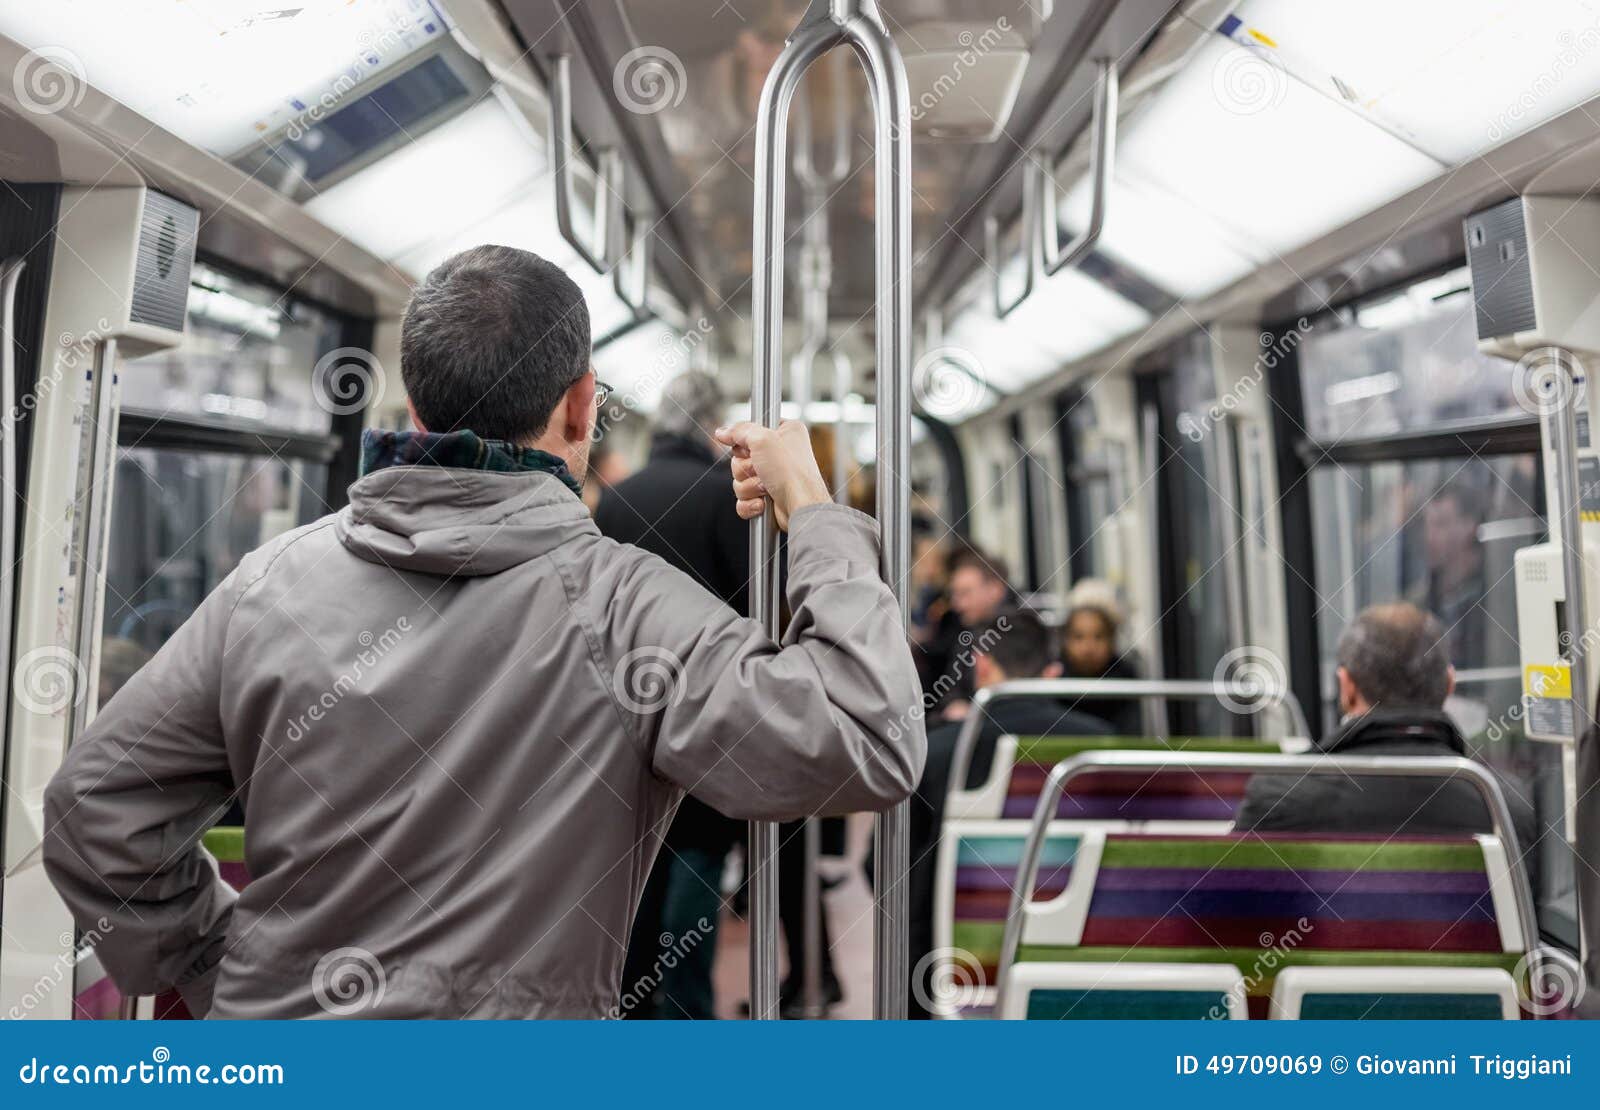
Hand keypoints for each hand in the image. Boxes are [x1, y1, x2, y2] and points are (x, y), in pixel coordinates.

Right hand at [714, 420, 830, 530]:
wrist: (801, 506)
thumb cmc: (791, 473)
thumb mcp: (762, 439)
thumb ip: (739, 431)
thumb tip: (723, 432)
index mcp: (784, 433)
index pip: (750, 431)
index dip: (745, 442)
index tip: (750, 448)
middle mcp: (779, 453)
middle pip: (740, 457)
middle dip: (746, 468)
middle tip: (760, 470)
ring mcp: (773, 476)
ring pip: (740, 479)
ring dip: (748, 486)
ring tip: (765, 488)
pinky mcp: (767, 497)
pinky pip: (743, 499)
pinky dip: (749, 503)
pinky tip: (763, 503)